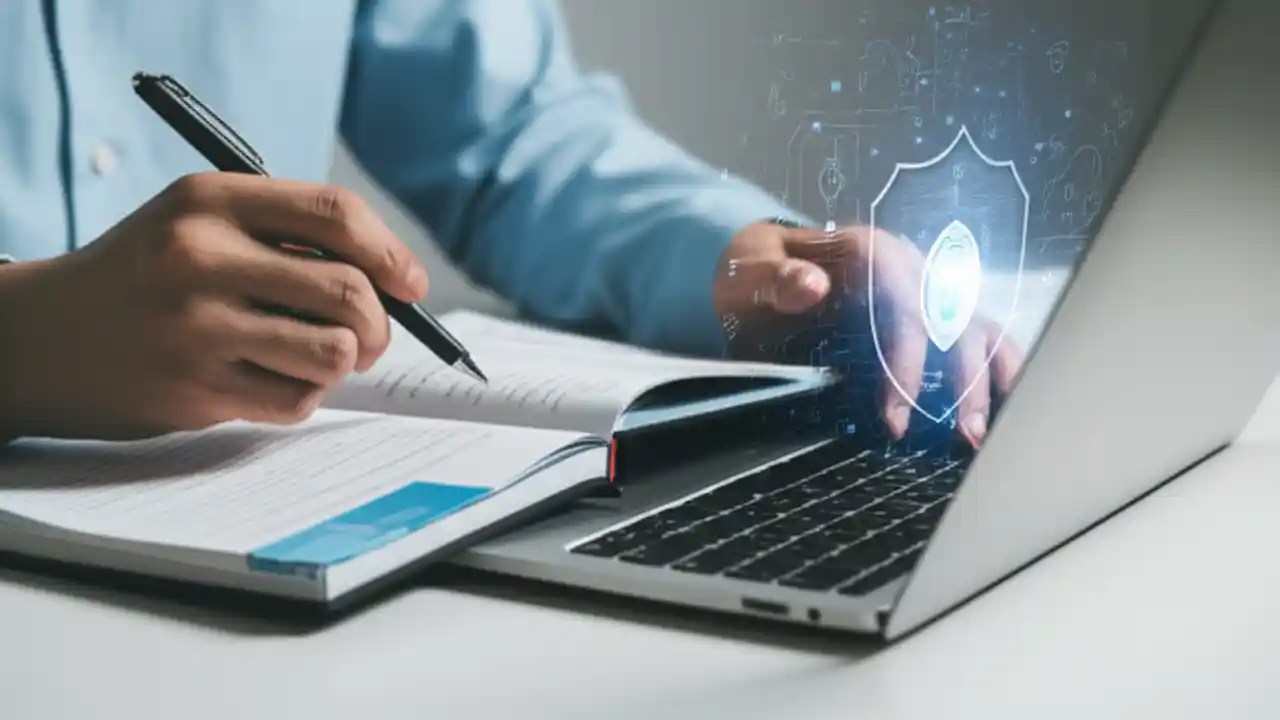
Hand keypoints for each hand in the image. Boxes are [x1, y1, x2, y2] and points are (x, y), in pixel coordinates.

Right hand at [0, 173, 427, 440]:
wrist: (46, 336)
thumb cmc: (148, 275)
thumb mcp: (200, 222)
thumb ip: (287, 235)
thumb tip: (395, 279)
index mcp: (210, 200)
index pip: (335, 213)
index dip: (391, 252)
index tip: (411, 284)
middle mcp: (202, 258)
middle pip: (348, 292)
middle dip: (380, 323)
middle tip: (372, 335)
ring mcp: (197, 327)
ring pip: (333, 353)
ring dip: (344, 363)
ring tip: (320, 358)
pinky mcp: (195, 389)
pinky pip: (297, 400)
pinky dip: (302, 395)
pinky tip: (268, 380)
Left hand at [714, 221, 1022, 447]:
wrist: (760, 266)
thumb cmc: (755, 271)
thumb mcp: (751, 270)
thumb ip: (776, 278)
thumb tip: (811, 286)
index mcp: (870, 252)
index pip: (906, 307)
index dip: (908, 362)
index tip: (897, 415)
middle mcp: (908, 268)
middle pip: (955, 321)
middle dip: (966, 380)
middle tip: (966, 435)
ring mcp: (923, 292)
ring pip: (978, 329)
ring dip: (991, 379)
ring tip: (989, 433)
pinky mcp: (928, 317)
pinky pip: (975, 340)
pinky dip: (993, 374)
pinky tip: (1001, 411)